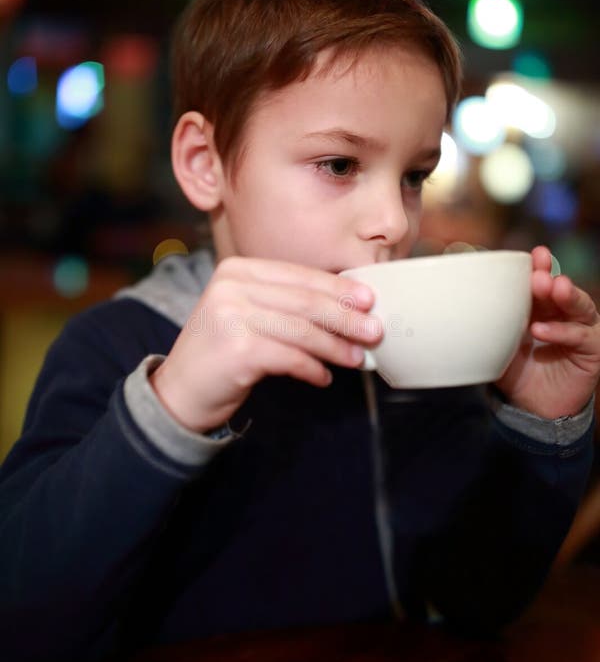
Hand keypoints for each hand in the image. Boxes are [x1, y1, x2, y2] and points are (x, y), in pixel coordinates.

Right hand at [149, 256, 381, 433]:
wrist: (179, 391)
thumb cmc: (221, 353)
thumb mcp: (246, 314)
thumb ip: (285, 305)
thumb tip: (347, 308)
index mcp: (237, 269)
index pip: (299, 275)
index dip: (338, 288)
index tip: (369, 300)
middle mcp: (231, 287)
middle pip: (305, 301)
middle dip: (345, 317)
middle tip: (374, 330)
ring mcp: (231, 316)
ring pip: (303, 330)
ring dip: (336, 346)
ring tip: (357, 358)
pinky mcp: (237, 349)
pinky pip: (291, 357)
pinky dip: (312, 369)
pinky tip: (323, 377)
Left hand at [495, 246, 599, 418]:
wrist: (534, 408)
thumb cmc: (517, 372)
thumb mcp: (499, 346)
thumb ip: (490, 327)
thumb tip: (459, 308)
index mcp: (542, 307)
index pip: (543, 282)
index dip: (540, 268)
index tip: (536, 255)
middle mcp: (564, 314)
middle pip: (560, 290)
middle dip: (550, 278)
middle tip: (538, 274)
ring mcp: (582, 329)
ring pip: (579, 306)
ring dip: (566, 295)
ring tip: (553, 287)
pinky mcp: (592, 349)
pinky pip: (579, 336)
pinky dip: (561, 331)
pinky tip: (541, 330)